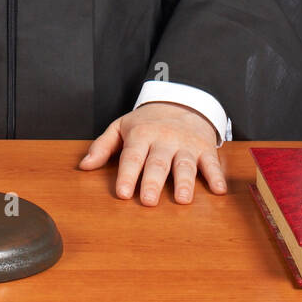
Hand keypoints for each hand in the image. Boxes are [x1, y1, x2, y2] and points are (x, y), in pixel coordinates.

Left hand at [78, 101, 226, 204]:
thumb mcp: (121, 127)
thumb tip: (83, 166)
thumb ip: (102, 146)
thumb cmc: (147, 122)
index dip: (127, 175)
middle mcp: (164, 139)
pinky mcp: (204, 148)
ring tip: (182, 199)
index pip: (132, 156)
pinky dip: (216, 176)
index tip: (122, 193)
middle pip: (157, 162)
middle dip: (152, 181)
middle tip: (148, 201)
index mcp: (141, 134)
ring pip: (184, 163)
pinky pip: (211, 162)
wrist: (181, 101)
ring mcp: (186, 144)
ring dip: (184, 182)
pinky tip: (218, 190)